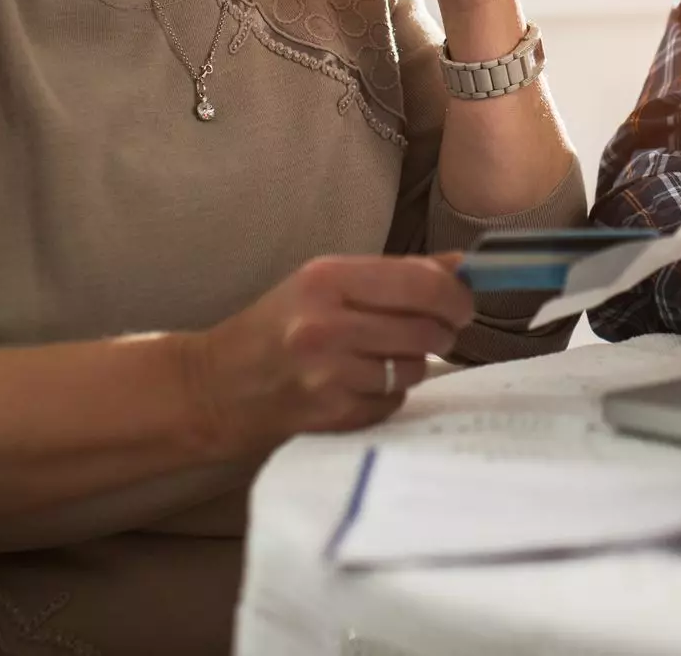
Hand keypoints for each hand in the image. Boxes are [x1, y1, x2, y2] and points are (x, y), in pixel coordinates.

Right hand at [183, 253, 472, 457]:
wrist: (216, 386)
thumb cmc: (276, 326)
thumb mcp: (325, 283)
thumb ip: (394, 273)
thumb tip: (461, 267)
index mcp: (326, 278)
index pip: (420, 282)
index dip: (454, 294)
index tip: (464, 302)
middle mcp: (326, 325)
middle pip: (426, 328)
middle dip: (441, 331)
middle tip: (434, 331)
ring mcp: (328, 374)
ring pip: (414, 367)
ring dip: (411, 363)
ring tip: (381, 356)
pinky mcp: (331, 415)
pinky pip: (393, 401)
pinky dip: (388, 394)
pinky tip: (361, 384)